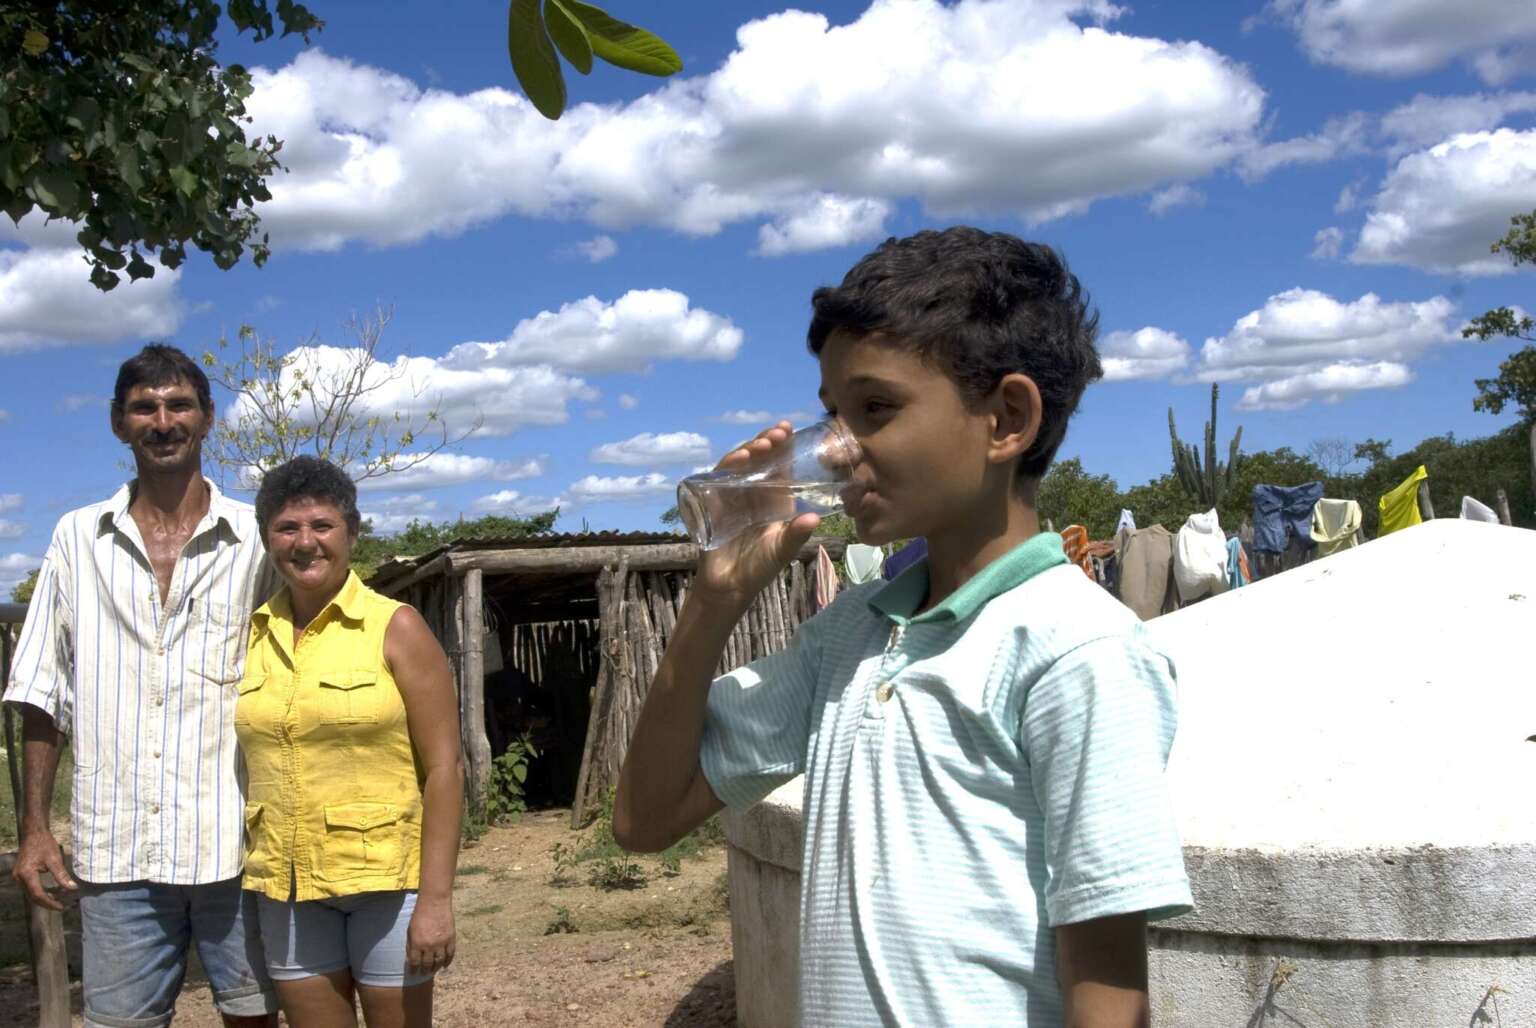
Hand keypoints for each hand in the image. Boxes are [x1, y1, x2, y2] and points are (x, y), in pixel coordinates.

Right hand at [14, 827, 76, 911]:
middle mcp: (19, 878)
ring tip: (58, 901)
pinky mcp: (20, 874)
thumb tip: (72, 888)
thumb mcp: (55, 859)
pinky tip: (51, 893)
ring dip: (43, 898)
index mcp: (26, 874)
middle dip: (47, 903)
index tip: (61, 907)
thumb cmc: (44, 844)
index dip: (50, 903)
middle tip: (61, 907)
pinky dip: (40, 892)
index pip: (38, 894)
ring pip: (30, 893)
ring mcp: (18, 876)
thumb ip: (62, 875)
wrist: (34, 833)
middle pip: (33, 896)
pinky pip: (30, 887)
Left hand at [406, 895, 454, 974]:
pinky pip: (450, 954)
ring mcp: (441, 943)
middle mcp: (429, 946)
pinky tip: (445, 965)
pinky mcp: (450, 938)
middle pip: (427, 964)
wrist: (434, 903)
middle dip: (425, 970)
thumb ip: (411, 944)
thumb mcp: (410, 930)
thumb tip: (411, 957)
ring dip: (436, 968)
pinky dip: (448, 961)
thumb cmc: (419, 915)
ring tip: (434, 970)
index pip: (415, 963)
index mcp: (416, 944)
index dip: (414, 969)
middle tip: (424, 973)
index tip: (414, 973)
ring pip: (439, 961)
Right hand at [693, 421, 820, 604]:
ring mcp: (731, 495)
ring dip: (750, 450)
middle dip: (768, 441)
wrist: (728, 587)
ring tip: (763, 444)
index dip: (783, 446)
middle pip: (759, 458)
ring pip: (739, 463)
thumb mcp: (781, 551)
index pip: (779, 465)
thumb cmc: (758, 568)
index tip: (789, 430)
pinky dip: (728, 466)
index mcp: (773, 499)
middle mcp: (753, 492)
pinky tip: (739, 460)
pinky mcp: (713, 502)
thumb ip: (796, 536)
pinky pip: (719, 478)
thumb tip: (813, 518)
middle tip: (778, 432)